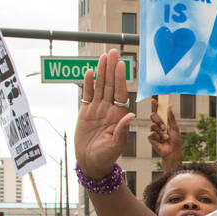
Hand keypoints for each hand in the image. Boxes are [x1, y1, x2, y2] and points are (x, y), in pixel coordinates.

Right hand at [75, 50, 134, 179]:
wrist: (91, 163)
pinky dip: (88, 84)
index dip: (120, 78)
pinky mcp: (86, 112)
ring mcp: (98, 110)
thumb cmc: (106, 156)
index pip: (120, 92)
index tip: (121, 64)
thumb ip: (122, 129)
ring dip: (101, 71)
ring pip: (100, 86)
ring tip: (103, 56)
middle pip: (110, 85)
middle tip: (112, 52)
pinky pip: (88, 95)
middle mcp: (109, 109)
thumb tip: (130, 114)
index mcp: (119, 115)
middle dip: (111, 68)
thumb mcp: (116, 145)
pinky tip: (90, 72)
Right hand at [149, 97, 182, 170]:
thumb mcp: (175, 127)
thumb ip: (171, 117)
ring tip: (166, 137)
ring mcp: (154, 131)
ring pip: (153, 125)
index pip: (158, 111)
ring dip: (160, 131)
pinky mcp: (151, 138)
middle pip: (153, 116)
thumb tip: (169, 106)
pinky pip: (151, 133)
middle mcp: (158, 125)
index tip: (153, 100)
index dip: (155, 105)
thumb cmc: (176, 141)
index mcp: (164, 121)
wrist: (173, 152)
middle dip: (158, 120)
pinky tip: (161, 141)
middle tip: (164, 126)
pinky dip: (157, 137)